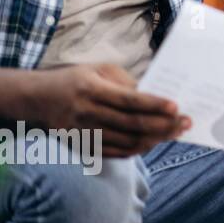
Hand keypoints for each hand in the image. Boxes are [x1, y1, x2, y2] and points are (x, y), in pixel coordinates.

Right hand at [26, 63, 190, 157]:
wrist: (38, 99)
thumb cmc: (76, 79)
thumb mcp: (98, 70)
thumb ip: (125, 81)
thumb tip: (153, 96)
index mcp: (92, 89)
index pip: (129, 100)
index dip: (154, 105)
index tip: (176, 107)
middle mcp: (87, 112)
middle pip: (132, 124)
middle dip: (163, 125)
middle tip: (185, 123)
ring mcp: (84, 132)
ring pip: (126, 142)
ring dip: (155, 139)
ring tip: (175, 133)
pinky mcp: (83, 146)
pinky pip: (116, 152)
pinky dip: (138, 149)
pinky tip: (154, 142)